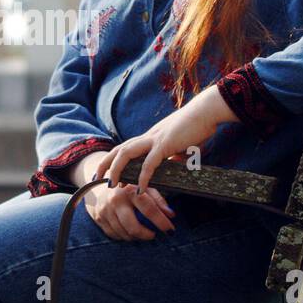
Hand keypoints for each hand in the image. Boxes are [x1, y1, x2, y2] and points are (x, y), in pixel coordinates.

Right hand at [67, 151, 176, 241]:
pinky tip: (129, 231)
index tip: (170, 230)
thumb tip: (171, 215)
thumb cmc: (129, 186)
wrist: (101, 184)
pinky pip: (114, 235)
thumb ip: (158, 200)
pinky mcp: (99, 218)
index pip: (149, 209)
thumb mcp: (145, 187)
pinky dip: (124, 236)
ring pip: (124, 233)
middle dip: (146, 235)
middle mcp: (116, 200)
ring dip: (136, 237)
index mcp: (130, 189)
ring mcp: (105, 210)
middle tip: (153, 234)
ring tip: (142, 232)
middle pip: (133, 226)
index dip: (161, 222)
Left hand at [93, 85, 239, 197]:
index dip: (114, 160)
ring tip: (112, 186)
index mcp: (150, 137)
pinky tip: (140, 190)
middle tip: (96, 179)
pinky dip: (143, 177)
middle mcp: (148, 137)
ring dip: (116, 169)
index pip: (125, 148)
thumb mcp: (181, 144)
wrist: (206, 111)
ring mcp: (155, 139)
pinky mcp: (165, 144)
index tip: (107, 175)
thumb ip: (174, 154)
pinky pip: (149, 163)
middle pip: (118, 149)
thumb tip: (173, 164)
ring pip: (126, 153)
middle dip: (105, 164)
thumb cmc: (197, 126)